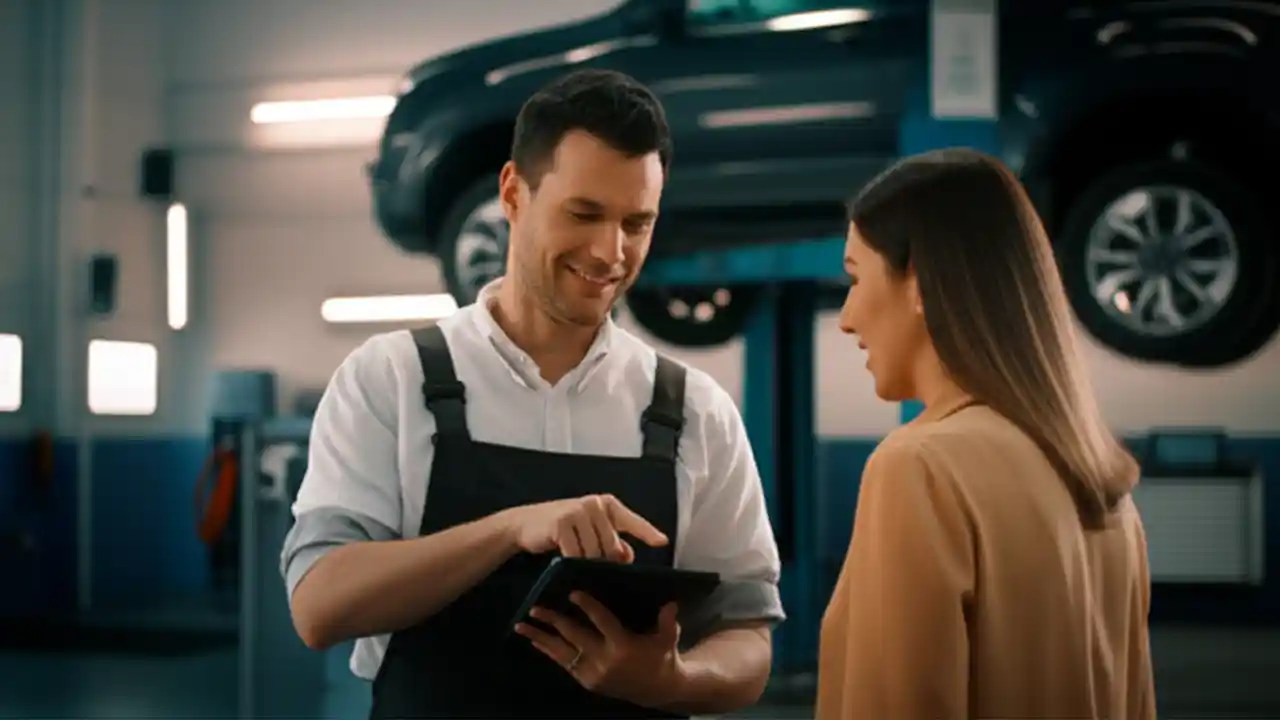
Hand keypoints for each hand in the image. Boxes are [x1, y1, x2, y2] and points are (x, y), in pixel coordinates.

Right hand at [504, 494, 668, 562]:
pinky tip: (565, 560)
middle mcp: (595, 505)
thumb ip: (612, 542)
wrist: (525, 524)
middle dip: (605, 562)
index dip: (647, 532)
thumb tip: (627, 556)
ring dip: (586, 563)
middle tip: (590, 565)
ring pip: (594, 553)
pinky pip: (575, 555)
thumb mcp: (590, 532)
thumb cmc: (563, 529)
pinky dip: (572, 562)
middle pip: (611, 547)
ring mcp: (578, 512)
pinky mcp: (561, 523)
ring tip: (574, 560)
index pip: (632, 520)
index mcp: (607, 505)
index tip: (662, 542)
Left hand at [514, 592, 685, 707]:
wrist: (658, 690)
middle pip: (574, 636)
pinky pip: (564, 663)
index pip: (602, 622)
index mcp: (624, 646)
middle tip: (535, 608)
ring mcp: (593, 673)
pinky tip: (535, 641)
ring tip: (521, 625)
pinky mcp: (587, 681)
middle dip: (553, 621)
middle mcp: (604, 660)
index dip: (587, 607)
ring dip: (540, 637)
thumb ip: (668, 621)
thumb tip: (670, 602)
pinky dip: (549, 651)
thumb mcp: (668, 640)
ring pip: (562, 652)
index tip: (573, 593)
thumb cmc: (662, 657)